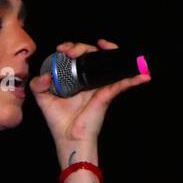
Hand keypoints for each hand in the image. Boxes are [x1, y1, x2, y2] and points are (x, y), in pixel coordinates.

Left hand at [27, 38, 150, 146]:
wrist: (69, 138)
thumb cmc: (59, 121)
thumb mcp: (43, 100)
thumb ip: (39, 85)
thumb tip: (46, 75)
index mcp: (74, 78)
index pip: (76, 56)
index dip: (71, 47)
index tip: (62, 50)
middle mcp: (88, 79)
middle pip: (91, 54)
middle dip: (82, 46)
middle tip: (71, 52)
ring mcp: (99, 85)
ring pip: (109, 62)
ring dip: (110, 49)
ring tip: (103, 44)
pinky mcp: (107, 94)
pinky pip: (123, 84)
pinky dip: (134, 79)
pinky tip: (143, 75)